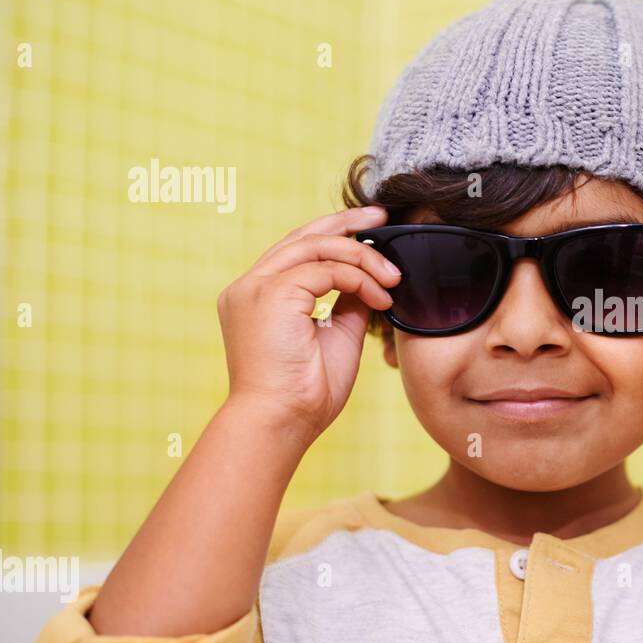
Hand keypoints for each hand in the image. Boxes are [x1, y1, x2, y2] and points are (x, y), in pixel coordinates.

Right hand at [216, 205, 400, 443]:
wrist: (281, 423)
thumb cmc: (306, 393)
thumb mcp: (335, 335)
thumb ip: (346, 302)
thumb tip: (369, 276)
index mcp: (257, 296)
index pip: (297, 249)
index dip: (335, 233)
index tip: (372, 229)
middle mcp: (249, 286)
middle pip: (303, 236)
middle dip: (347, 223)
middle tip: (383, 219)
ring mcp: (255, 288)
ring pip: (317, 246)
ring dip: (362, 257)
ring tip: (393, 277)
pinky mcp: (271, 294)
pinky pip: (325, 269)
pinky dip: (358, 278)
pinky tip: (380, 297)